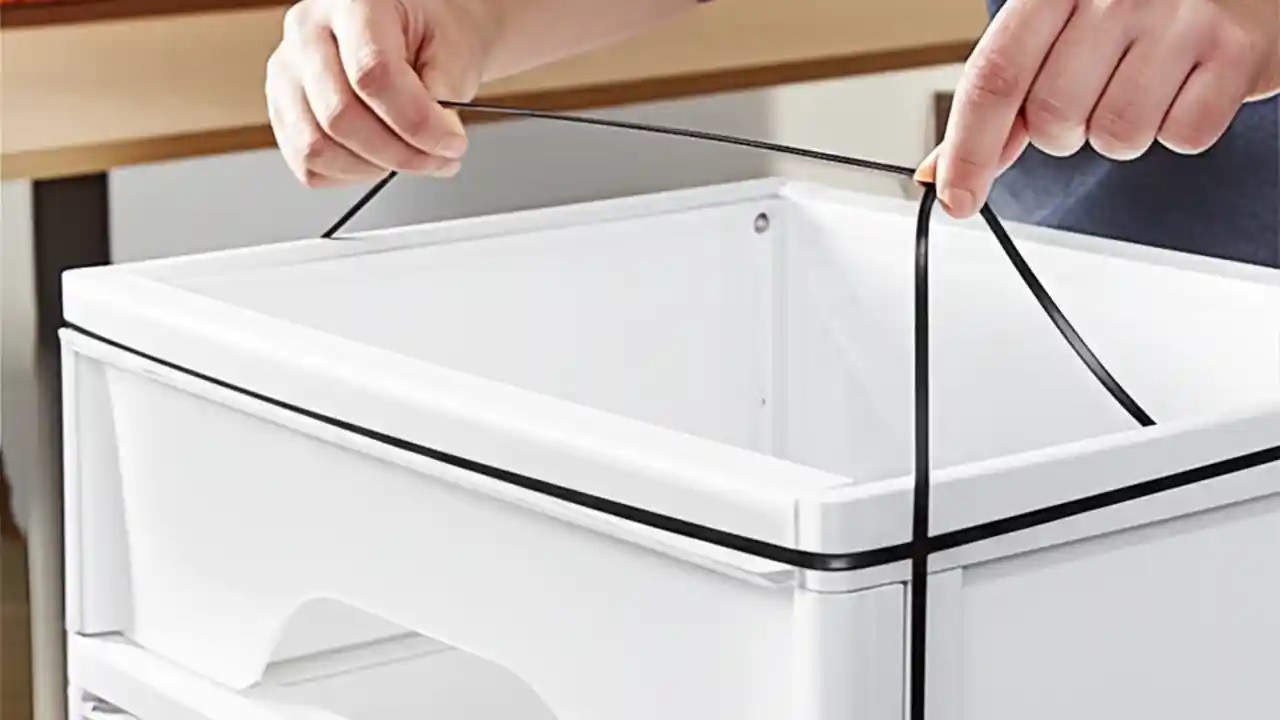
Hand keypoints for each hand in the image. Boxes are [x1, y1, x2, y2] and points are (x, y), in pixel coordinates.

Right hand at [266, 0, 500, 186]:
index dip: (417, 122)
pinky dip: (349, 175)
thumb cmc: (432, 34)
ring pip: (316, 147)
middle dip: (399, 153)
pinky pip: (307, 164)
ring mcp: (286, 73)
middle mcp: (307, 33)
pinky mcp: (282, 110)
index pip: (372, 74)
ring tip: (412, 160)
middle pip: (339, 115)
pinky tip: (380, 160)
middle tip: (439, 159)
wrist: (415, 31)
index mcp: (352, 3)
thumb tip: (432, 138)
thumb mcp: (455, 47)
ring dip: (373, 168)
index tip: (452, 143)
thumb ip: (445, 89)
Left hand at [917, 0, 1279, 216]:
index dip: (969, 148)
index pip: (994, 77)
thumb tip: (941, 170)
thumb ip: (1003, 94)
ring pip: (1115, 137)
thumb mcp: (1058, 27)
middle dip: (1062, 132)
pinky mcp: (1237, 49)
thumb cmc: (1140, 4)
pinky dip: (1179, 126)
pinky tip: (1187, 84)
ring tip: (1146, 82)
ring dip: (1121, 131)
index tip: (956, 197)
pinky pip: (1182, 136)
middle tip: (1095, 92)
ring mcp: (1181, 16)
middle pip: (1051, 118)